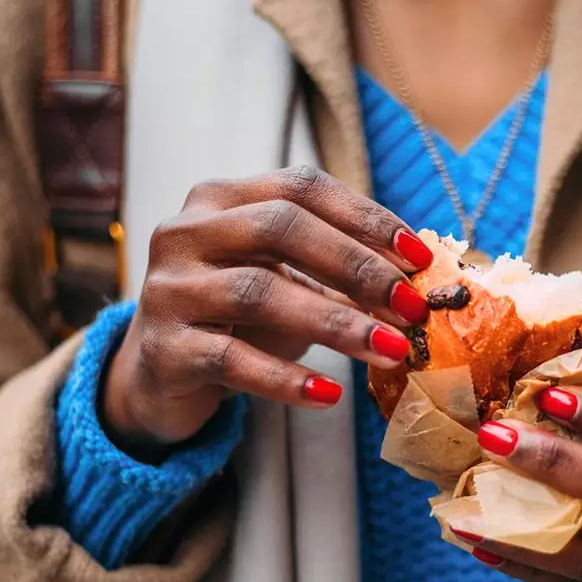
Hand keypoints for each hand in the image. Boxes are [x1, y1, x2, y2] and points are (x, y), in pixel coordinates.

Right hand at [103, 166, 436, 454]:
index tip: (420, 256)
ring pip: (259, 292)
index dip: (365, 217)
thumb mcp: (286, 280)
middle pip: (280, 228)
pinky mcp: (163, 349)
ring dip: (336, 323)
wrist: (161, 374)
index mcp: (222, 199)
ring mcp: (169, 289)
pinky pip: (232, 359)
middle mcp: (187, 232)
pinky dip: (286, 379)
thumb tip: (420, 281)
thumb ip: (338, 270)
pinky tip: (330, 392)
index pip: (301, 188)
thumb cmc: (238, 319)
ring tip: (390, 351)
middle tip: (411, 307)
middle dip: (357, 266)